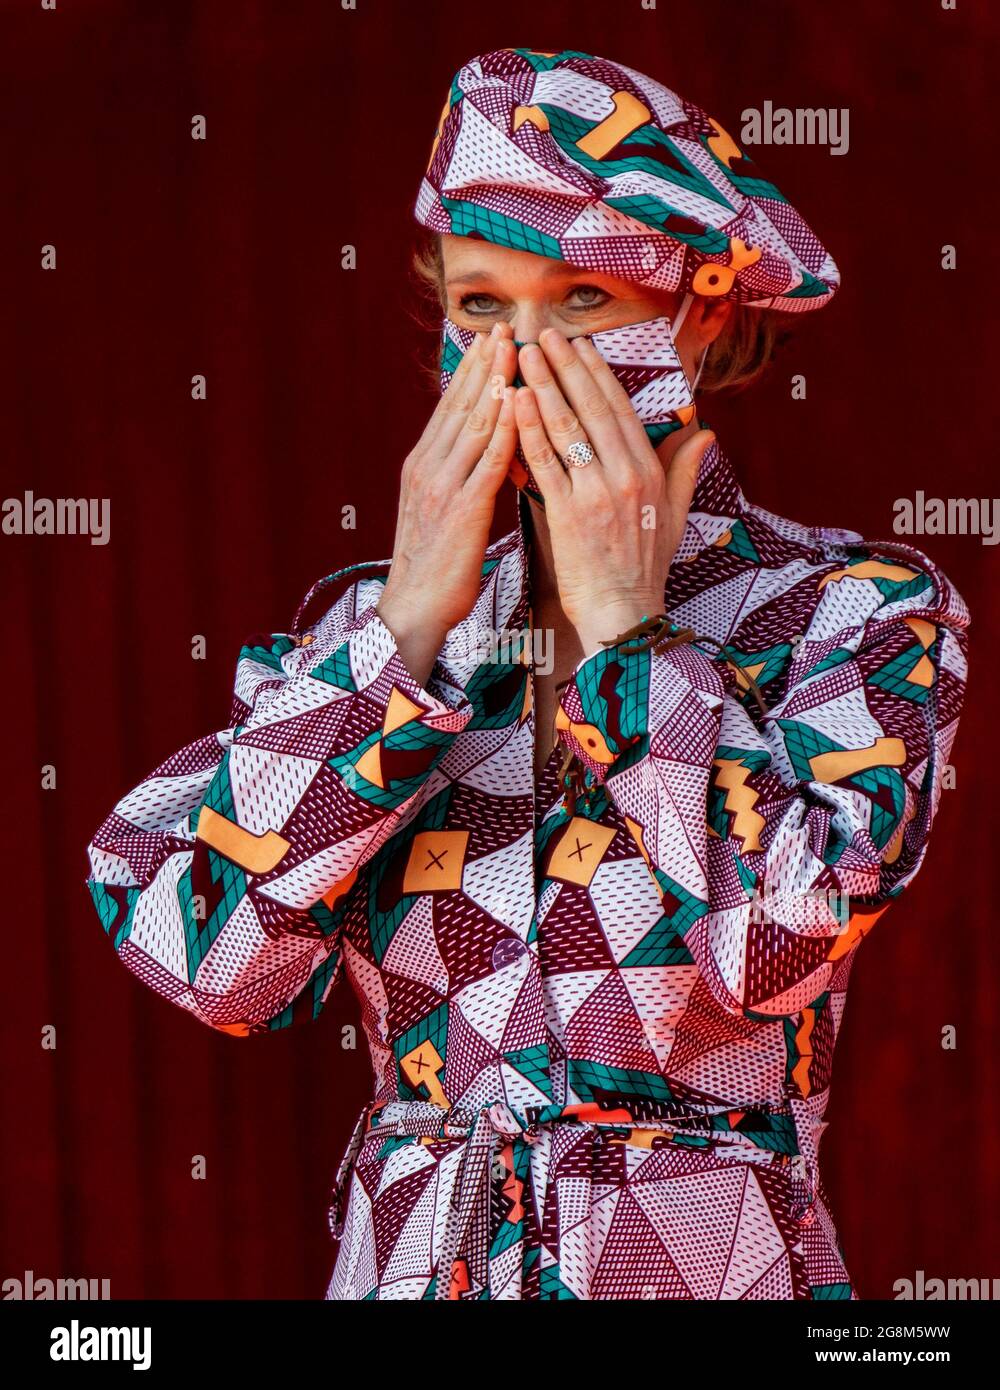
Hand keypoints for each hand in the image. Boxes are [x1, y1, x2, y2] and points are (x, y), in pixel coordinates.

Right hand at [377, 322, 517, 684]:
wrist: (413, 609)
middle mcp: (429, 467)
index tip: (491, 340)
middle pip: (461, 405)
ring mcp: (443, 485)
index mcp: (424, 466)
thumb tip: (488, 454)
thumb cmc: (437, 569)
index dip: (472, 372)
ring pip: (473, 423)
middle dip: (484, 364)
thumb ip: (463, 478)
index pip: (451, 408)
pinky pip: (487, 460)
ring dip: (495, 382)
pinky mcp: (461, 509)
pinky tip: (518, 403)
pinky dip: (503, 428)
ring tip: (514, 347)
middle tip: (505, 326)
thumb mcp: (445, 512)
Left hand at [513, 327, 714, 654]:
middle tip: (542, 335)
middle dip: (565, 367)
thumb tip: (704, 432)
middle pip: (591, 409)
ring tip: (522, 358)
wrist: (622, 614)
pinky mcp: (567, 514)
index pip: (620, 410)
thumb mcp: (674, 516)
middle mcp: (625, 476)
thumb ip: (684, 470)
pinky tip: (513, 403)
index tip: (579, 346)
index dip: (597, 374)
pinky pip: (544, 462)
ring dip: (542, 387)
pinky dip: (528, 430)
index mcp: (649, 472)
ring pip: (565, 428)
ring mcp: (595, 493)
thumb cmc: (644, 569)